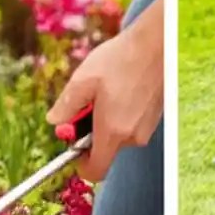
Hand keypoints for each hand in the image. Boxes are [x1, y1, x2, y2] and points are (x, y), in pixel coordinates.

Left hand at [47, 0, 162, 181]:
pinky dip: (122, 112)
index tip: (74, 145)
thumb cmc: (120, 59)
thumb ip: (66, 105)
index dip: (81, 164)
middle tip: (87, 103)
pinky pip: (132, 123)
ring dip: (107, 119)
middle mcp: (133, 136)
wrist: (159, 43)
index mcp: (113, 132)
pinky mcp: (155, 116)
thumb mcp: (83, 79)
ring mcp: (147, 127)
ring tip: (107, 88)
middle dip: (92, 132)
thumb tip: (54, 121)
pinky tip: (122, 86)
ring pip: (119, 134)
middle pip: (106, 150)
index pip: (96, 171)